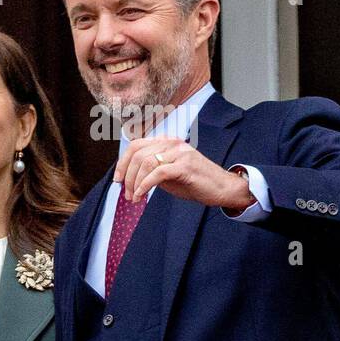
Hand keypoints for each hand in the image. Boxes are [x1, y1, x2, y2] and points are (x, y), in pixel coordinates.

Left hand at [115, 137, 254, 209]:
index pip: (136, 145)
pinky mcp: (186, 165)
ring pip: (146, 163)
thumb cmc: (194, 182)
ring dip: (135, 183)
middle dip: (127, 176)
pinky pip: (158, 172)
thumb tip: (126, 177)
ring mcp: (180, 153)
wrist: (222, 188)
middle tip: (127, 194)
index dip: (122, 163)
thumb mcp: (167, 174)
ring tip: (135, 198)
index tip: (117, 180)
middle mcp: (173, 143)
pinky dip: (145, 185)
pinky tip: (141, 195)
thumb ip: (149, 170)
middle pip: (138, 154)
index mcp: (167, 142)